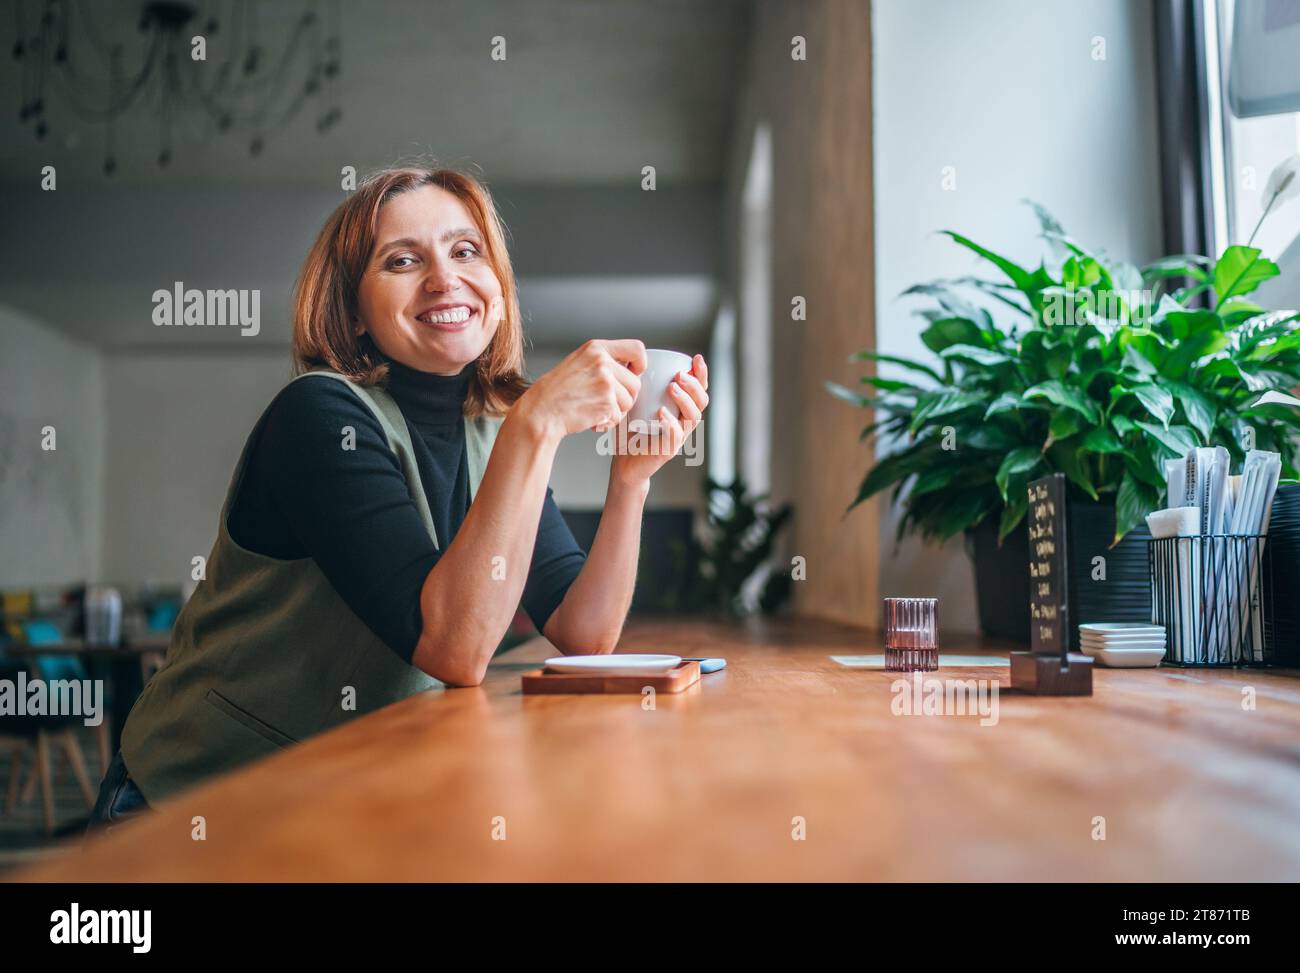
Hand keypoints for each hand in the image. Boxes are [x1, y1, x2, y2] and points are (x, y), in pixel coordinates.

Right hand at [514, 339, 646, 440]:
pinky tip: (590, 418)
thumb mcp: (579, 363)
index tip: (634, 373)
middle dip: (625, 397)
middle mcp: (602, 362)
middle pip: (635, 383)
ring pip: (629, 402)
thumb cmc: (557, 391)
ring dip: (615, 411)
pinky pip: (618, 417)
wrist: (541, 411)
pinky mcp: (606, 403)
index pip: (637, 348)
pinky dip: (607, 422)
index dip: (640, 364)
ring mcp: (605, 382)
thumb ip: (603, 362)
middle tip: (606, 402)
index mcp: (596, 348)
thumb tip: (630, 369)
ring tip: (594, 409)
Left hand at [610, 353, 708, 486]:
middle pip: (702, 402)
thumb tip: (632, 359)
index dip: (702, 374)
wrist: (624, 463)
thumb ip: (638, 384)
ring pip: (693, 417)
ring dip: (685, 400)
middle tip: (679, 375)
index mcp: (680, 409)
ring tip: (672, 388)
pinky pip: (676, 436)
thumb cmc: (630, 432)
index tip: (697, 358)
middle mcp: (684, 422)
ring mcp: (678, 437)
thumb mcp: (635, 403)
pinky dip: (671, 423)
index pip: (699, 390)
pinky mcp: (668, 450)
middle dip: (694, 385)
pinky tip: (661, 413)